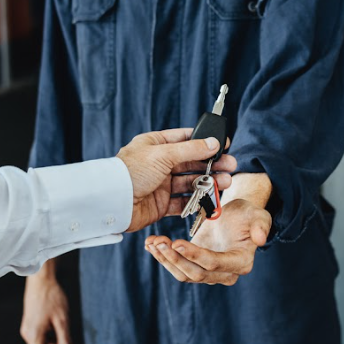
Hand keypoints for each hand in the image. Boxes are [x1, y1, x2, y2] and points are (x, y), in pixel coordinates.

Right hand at [20, 274, 75, 343]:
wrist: (41, 279)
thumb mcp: (62, 321)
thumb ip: (65, 342)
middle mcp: (28, 335)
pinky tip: (63, 338)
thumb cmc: (52, 297)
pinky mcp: (31, 322)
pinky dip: (52, 342)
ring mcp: (28, 328)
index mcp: (34, 337)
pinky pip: (41, 338)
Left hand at [116, 128, 236, 232]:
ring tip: (226, 182)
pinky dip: (197, 201)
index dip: (204, 141)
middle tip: (231, 166)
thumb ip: (191, 149)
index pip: (185, 139)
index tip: (224, 143)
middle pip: (191, 162)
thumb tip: (213, 142)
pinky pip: (183, 202)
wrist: (112, 202)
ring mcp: (160, 184)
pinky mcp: (161, 204)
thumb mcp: (163, 154)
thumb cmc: (131, 172)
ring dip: (208, 182)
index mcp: (155, 145)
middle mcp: (159, 163)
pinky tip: (211, 199)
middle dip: (212, 164)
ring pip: (190, 182)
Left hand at [144, 199, 271, 284]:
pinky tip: (150, 244)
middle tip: (159, 242)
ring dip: (165, 259)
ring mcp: (208, 272)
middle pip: (196, 273)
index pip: (214, 264)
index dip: (195, 256)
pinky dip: (162, 256)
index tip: (177, 242)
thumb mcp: (258, 214)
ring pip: (183, 273)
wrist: (236, 215)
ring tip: (152, 242)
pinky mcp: (194, 265)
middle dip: (175, 259)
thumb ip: (261, 225)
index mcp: (240, 262)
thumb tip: (261, 239)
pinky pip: (177, 266)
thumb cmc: (248, 214)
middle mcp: (224, 273)